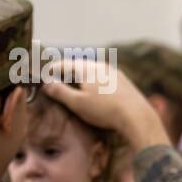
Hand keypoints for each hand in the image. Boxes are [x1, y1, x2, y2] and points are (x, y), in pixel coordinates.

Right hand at [40, 61, 169, 152]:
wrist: (137, 116)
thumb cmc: (105, 110)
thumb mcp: (77, 103)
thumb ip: (60, 92)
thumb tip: (46, 84)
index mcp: (86, 68)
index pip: (63, 64)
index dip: (51, 71)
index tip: (44, 77)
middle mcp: (101, 66)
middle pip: (78, 65)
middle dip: (66, 72)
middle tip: (57, 81)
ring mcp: (114, 72)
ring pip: (93, 71)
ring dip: (81, 77)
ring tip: (75, 87)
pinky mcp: (124, 81)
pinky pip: (104, 77)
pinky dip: (95, 81)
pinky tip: (96, 92)